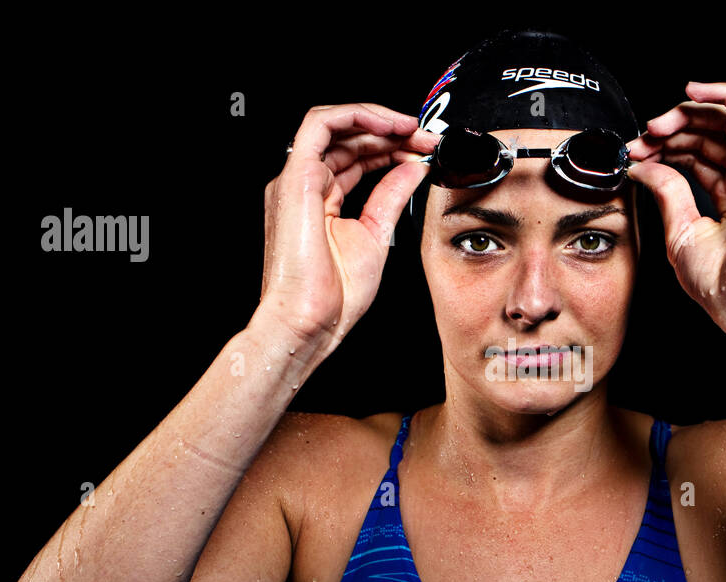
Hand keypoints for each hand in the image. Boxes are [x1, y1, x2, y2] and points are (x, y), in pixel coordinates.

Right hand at [257, 103, 439, 362]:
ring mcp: (297, 179)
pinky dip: (357, 115)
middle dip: (393, 133)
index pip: (356, 156)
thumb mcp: (376, 236)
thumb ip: (391, 196)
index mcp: (320, 198)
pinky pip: (321, 124)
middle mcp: (304, 184)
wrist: (310, 322)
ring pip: (335, 124)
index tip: (426, 152)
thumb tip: (413, 168)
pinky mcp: (296, 177)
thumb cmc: (333, 297)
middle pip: (348, 138)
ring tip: (414, 130)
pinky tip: (391, 126)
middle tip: (429, 140)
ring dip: (379, 121)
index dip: (392, 147)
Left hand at [627, 82, 725, 337]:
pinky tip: (693, 93)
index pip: (697, 155)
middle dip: (671, 129)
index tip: (634, 152)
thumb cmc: (722, 284)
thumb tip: (643, 164)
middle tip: (642, 137)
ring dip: (690, 112)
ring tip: (658, 124)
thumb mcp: (679, 230)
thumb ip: (666, 191)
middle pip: (710, 134)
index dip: (663, 147)